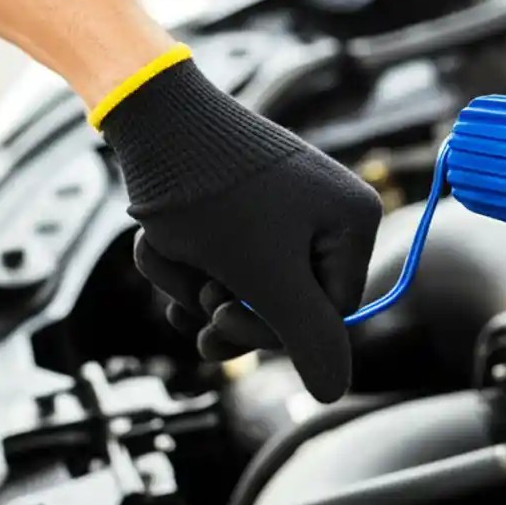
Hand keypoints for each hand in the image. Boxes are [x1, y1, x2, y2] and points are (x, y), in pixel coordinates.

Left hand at [102, 57, 381, 401]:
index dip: (269, 331)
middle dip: (226, 307)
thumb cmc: (211, 190)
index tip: (218, 322)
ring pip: (247, 284)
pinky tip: (163, 247)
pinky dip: (190, 262)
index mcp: (356, 222)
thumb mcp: (263, 276)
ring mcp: (289, 205)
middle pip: (286, 302)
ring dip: (196, 286)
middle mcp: (332, 211)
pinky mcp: (247, 201)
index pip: (329, 315)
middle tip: (192, 303)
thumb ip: (305, 338)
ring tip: (170, 258)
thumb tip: (336, 391)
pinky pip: (227, 256)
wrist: (149, 113)